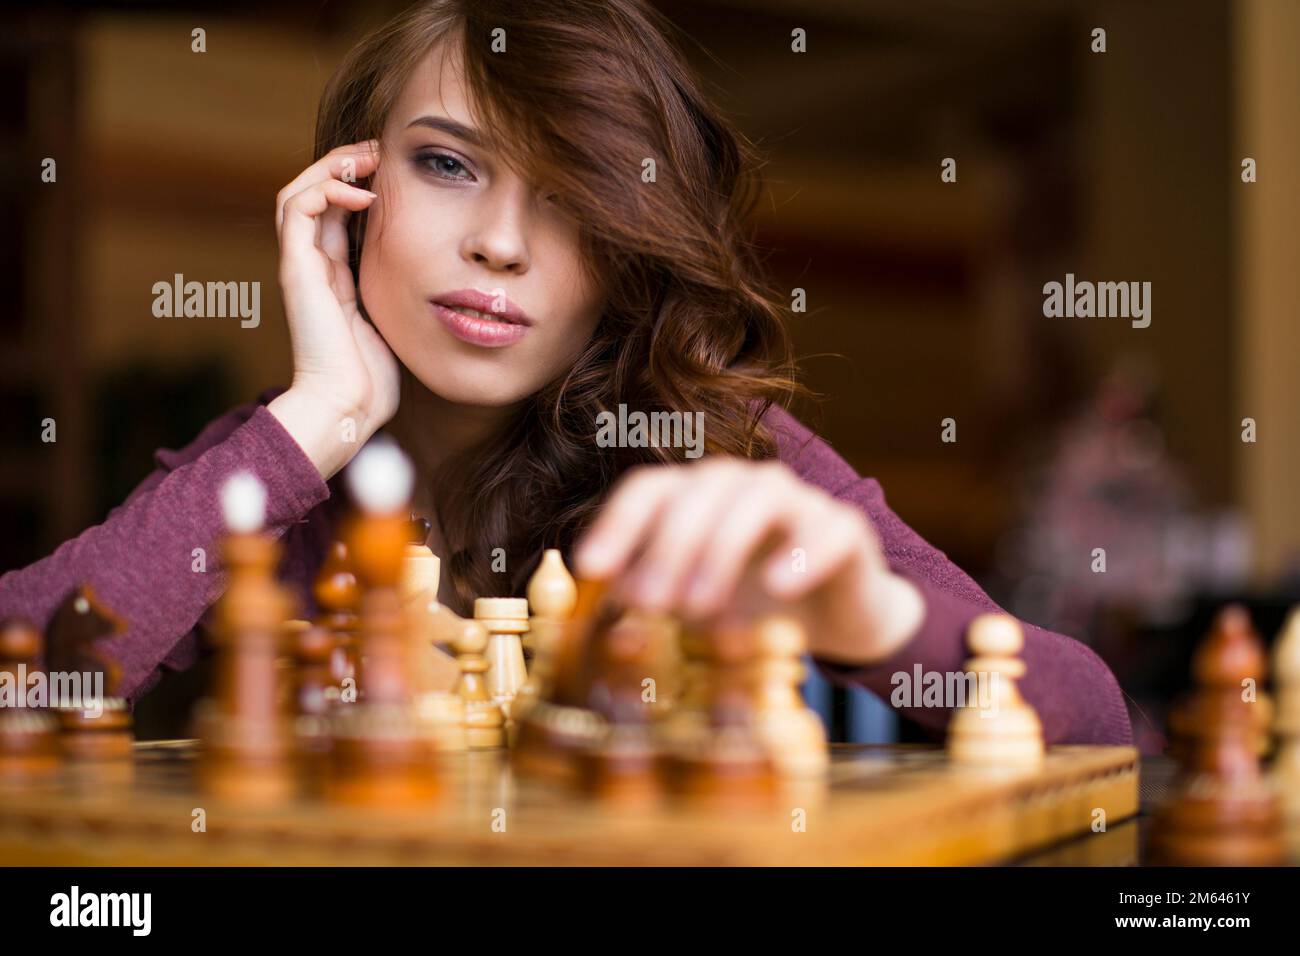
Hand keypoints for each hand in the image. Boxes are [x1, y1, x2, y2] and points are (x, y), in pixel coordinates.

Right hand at [268, 141, 400, 478]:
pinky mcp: (296, 270)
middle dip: (344, 164)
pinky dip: (326, 190)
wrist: (346, 406)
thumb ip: (402, 296)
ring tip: (368, 159)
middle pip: (312, 193)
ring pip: (298, 192)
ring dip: (331, 166)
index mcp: (334, 277)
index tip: (395, 171)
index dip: (360, 183)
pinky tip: (363, 194)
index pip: (336, 212)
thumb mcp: (396, 323)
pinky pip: (297, 209)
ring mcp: (300, 266)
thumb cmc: (374, 380)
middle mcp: (312, 266)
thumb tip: (440, 279)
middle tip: (380, 151)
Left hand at [573, 458, 924, 664]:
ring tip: (702, 607)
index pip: (650, 488)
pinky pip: (827, 528)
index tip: (592, 569)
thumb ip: (651, 597)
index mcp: (697, 495)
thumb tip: (609, 612)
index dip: (618, 524)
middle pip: (700, 490)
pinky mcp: (845, 528)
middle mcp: (744, 484)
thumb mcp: (692, 603)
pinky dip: (803, 553)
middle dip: (669, 546)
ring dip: (723, 549)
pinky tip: (779, 586)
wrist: (832, 615)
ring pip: (758, 498)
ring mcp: (799, 500)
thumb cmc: (750, 600)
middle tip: (651, 604)